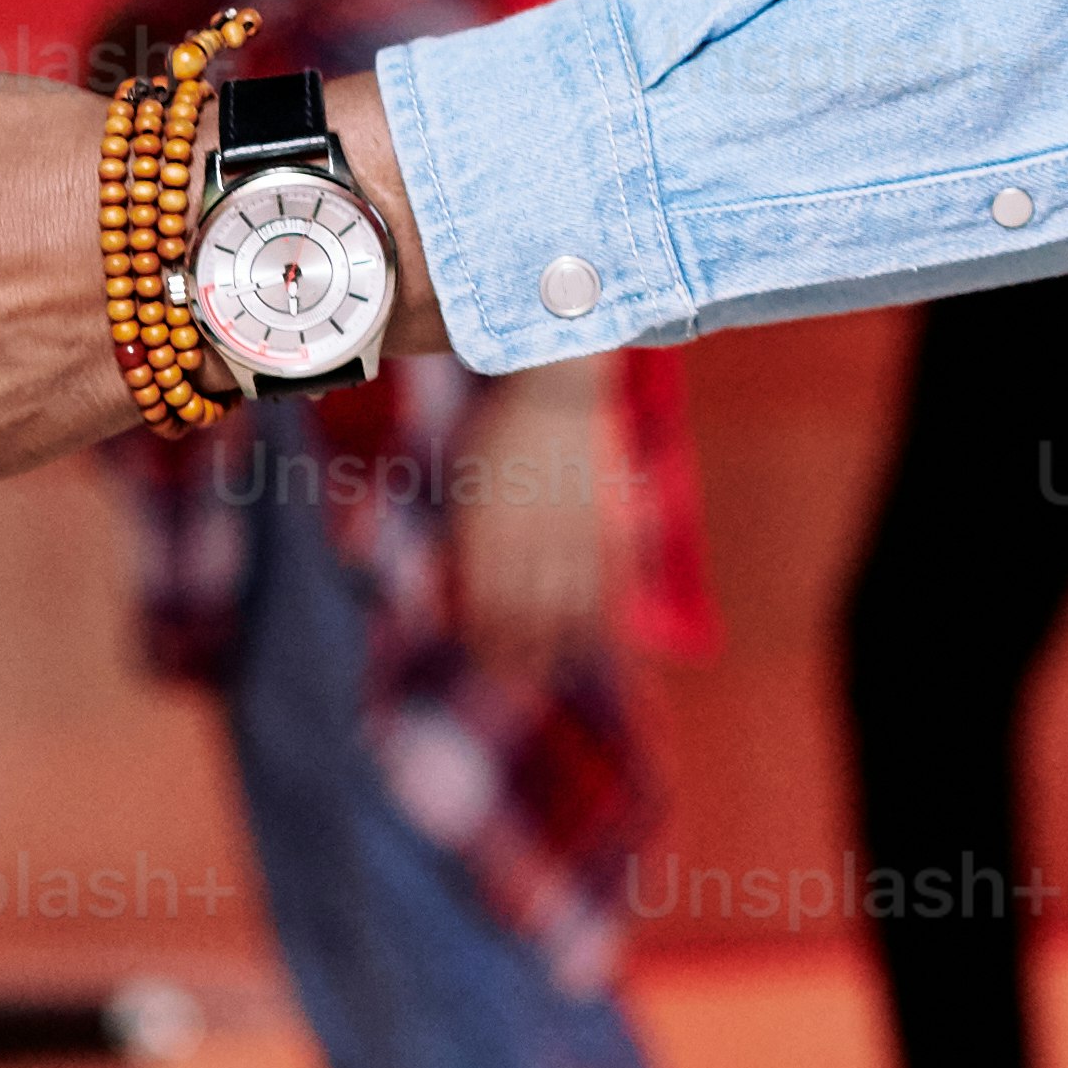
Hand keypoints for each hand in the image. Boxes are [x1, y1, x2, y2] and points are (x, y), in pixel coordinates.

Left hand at [445, 357, 633, 671]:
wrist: (555, 385)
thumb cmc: (499, 433)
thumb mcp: (465, 484)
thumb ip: (466, 540)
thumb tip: (458, 595)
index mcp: (487, 525)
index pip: (486, 603)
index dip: (486, 641)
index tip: (484, 663)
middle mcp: (530, 534)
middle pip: (528, 615)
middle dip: (520, 656)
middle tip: (516, 683)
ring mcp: (573, 529)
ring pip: (570, 606)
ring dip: (561, 646)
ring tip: (554, 671)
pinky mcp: (607, 520)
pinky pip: (608, 579)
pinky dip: (604, 613)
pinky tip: (598, 635)